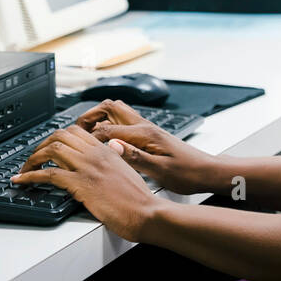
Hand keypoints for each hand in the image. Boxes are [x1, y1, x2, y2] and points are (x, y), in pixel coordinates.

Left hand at [12, 124, 162, 240]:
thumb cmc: (140, 199)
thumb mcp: (127, 171)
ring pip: (51, 150)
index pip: (76, 131)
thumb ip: (115, 160)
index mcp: (107, 149)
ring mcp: (88, 168)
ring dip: (32, 159)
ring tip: (24, 169)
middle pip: (60, 136)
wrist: (147, 212)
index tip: (49, 148)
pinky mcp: (81, 185)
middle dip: (41, 145)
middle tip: (33, 158)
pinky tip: (22, 181)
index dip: (57, 137)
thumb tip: (110, 155)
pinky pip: (49, 174)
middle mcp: (96, 154)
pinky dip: (31, 176)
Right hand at [74, 99, 221, 194]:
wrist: (207, 171)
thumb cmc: (187, 173)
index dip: (87, 138)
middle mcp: (144, 127)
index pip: (106, 129)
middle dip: (90, 116)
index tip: (74, 147)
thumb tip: (111, 147)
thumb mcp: (159, 170)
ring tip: (85, 134)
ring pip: (117, 112)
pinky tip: (106, 141)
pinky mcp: (149, 135)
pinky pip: (124, 123)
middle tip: (75, 131)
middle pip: (110, 107)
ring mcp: (147, 129)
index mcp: (144, 134)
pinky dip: (110, 126)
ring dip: (99, 118)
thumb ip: (134, 157)